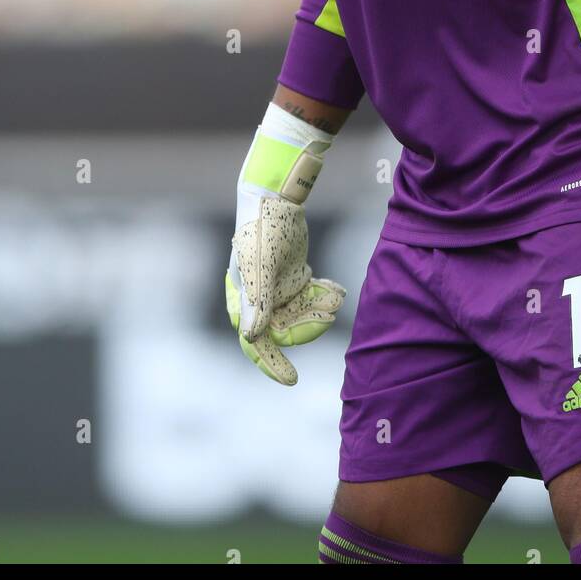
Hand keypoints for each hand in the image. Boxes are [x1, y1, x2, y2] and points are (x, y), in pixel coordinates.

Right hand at [226, 182, 345, 385]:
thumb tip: (249, 335)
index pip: (255, 344)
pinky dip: (324, 296)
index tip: (292, 380)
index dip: (272, 364)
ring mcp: (276, 292)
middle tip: (331, 310)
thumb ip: (257, 300)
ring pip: (301, 315)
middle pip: (286, 330)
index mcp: (244, 302)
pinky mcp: (292, 280)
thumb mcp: (260, 265)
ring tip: (336, 294)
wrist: (276, 199)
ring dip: (320, 309)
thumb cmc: (261, 229)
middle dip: (309, 325)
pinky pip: (310, 300)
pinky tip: (336, 288)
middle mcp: (259, 302)